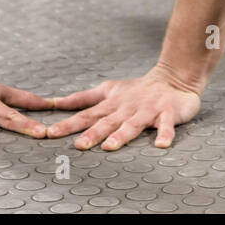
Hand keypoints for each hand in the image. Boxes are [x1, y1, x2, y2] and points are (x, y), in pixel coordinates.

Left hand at [45, 67, 201, 150]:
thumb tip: (55, 102)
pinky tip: (161, 144)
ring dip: (122, 135)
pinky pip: (166, 125)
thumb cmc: (138, 89)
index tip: (51, 133)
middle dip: (93, 133)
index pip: (87, 115)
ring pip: (133, 124)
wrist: (173, 77)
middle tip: (78, 146)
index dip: (69, 124)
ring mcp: (147, 111)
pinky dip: (164, 134)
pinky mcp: (168, 113)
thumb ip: (83, 98)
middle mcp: (126, 108)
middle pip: (107, 122)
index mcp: (111, 105)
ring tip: (110, 146)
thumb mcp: (107, 90)